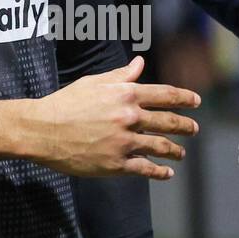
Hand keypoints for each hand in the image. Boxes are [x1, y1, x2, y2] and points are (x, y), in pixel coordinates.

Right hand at [31, 55, 199, 179]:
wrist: (42, 130)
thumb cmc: (66, 103)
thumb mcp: (93, 83)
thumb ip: (121, 75)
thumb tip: (140, 64)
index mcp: (125, 94)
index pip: (165, 95)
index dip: (185, 98)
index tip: (196, 102)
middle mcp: (129, 117)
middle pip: (168, 122)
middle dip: (186, 126)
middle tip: (194, 129)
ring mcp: (124, 142)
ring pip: (161, 147)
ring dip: (175, 150)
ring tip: (181, 153)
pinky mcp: (116, 164)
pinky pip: (145, 169)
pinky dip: (159, 172)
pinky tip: (166, 173)